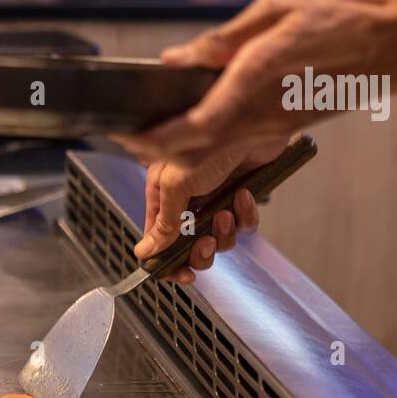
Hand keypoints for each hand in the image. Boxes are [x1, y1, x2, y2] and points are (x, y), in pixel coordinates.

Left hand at [113, 0, 396, 160]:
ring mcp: (275, 127)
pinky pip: (235, 145)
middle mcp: (265, 110)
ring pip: (214, 153)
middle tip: (123, 138)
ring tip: (143, 135)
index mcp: (260, 74)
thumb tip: (174, 58)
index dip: (160, 138)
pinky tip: (184, 129)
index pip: (201, 121)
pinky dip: (203, 143)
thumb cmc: (342, 19)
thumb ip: (223, 39)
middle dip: (156, 152)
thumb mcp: (278, 9)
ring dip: (176, 151)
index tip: (128, 135)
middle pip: (198, 149)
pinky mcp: (282, 131)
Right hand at [133, 138, 282, 282]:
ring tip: (226, 210)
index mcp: (163, 195)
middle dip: (201, 249)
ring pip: (219, 237)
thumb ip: (163, 223)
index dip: (168, 259)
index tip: (181, 274)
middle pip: (189, 245)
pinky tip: (244, 195)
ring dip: (225, 230)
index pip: (158, 238)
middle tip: (205, 242)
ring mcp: (215, 199)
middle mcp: (187, 200)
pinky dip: (246, 214)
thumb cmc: (207, 143)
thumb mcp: (176, 185)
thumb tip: (145, 251)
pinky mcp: (241, 196)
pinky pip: (243, 223)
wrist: (251, 124)